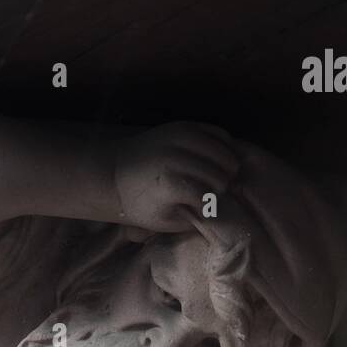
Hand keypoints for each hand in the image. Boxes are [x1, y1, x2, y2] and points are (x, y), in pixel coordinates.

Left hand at [114, 122, 240, 233]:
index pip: (206, 197)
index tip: (208, 213)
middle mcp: (174, 157)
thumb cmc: (142, 203)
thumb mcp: (163, 221)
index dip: (211, 207)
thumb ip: (191, 220)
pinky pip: (217, 132)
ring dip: (229, 168)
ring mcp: (179, 137)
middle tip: (219, 196)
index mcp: (167, 183)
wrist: (118, 171)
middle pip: (218, 174)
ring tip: (225, 179)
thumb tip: (219, 215)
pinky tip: (225, 160)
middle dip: (222, 189)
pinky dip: (227, 146)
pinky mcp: (184, 125)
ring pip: (223, 152)